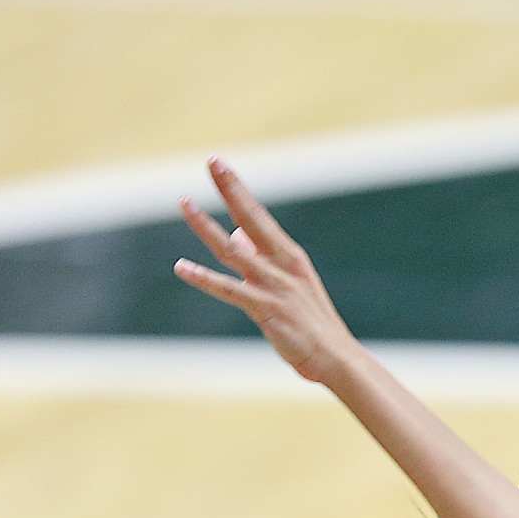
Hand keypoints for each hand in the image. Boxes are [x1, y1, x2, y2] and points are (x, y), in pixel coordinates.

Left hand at [172, 158, 357, 384]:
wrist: (336, 357)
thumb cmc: (310, 324)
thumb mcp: (288, 285)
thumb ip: (259, 259)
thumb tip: (235, 234)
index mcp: (289, 256)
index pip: (257, 215)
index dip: (236, 189)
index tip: (219, 164)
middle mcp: (282, 264)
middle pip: (251, 218)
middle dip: (230, 188)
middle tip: (212, 160)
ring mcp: (274, 286)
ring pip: (234, 250)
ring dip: (206, 226)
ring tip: (184, 202)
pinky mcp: (267, 310)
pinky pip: (230, 290)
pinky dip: (205, 278)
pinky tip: (182, 267)